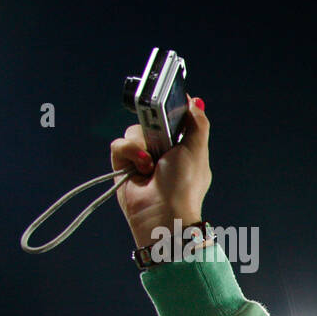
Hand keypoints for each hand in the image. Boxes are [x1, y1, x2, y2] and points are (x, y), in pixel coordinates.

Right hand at [110, 94, 212, 248]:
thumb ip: (197, 124)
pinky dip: (129, 153)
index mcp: (183, 147)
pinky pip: (118, 144)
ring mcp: (142, 157)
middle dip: (154, 127)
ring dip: (142, 145)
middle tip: (161, 137)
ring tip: (151, 163)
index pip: (172, 119)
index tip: (166, 105)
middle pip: (150, 121)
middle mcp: (162, 150)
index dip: (168, 111)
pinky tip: (141, 168)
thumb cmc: (184, 185)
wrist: (162, 213)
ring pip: (134, 130)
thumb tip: (195, 102)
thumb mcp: (197, 150)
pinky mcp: (123, 164)